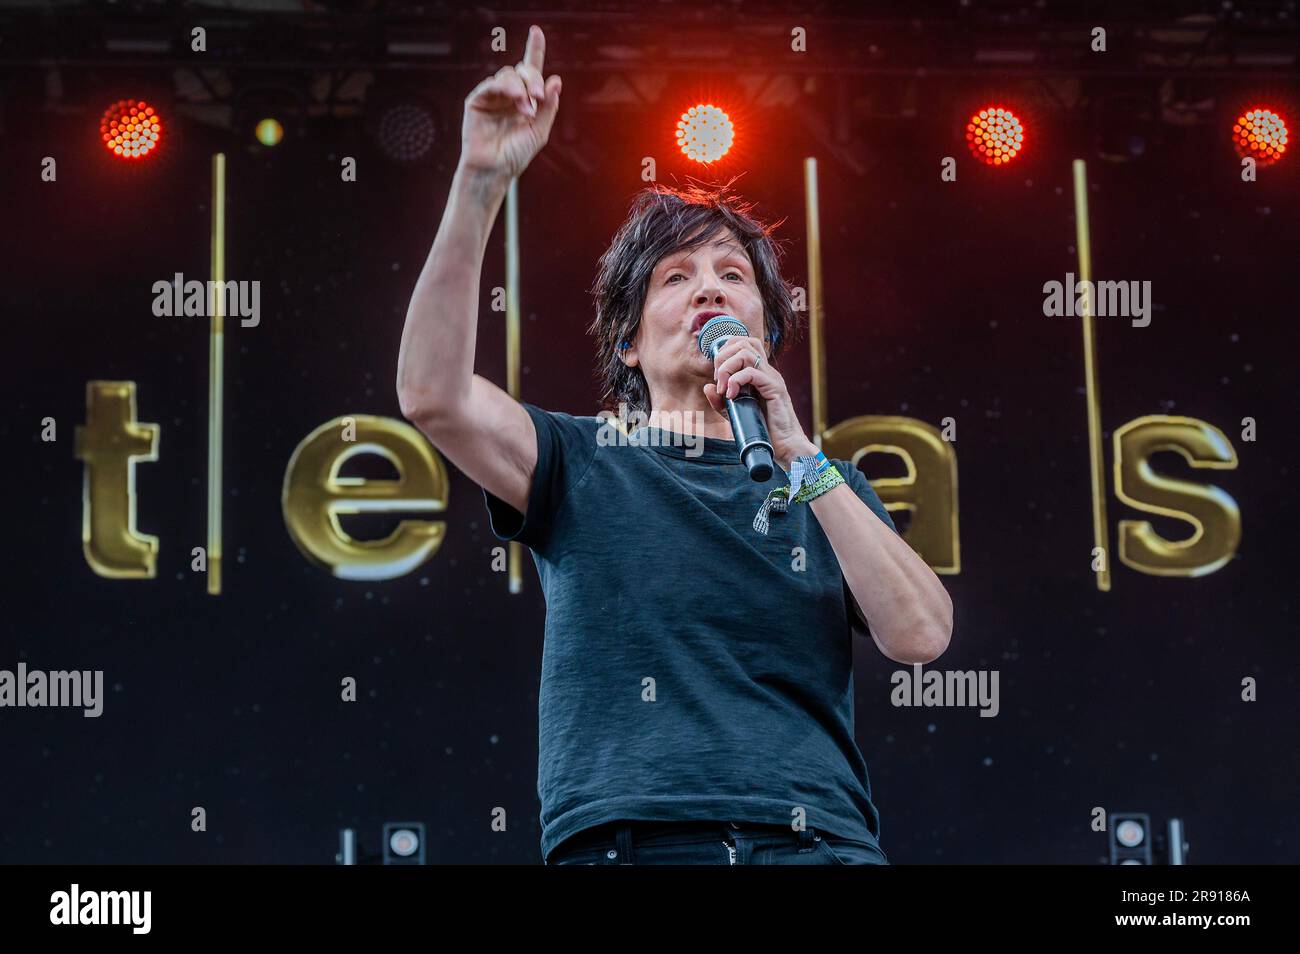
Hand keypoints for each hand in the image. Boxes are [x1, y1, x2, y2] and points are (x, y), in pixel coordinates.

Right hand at [460, 25, 561, 180]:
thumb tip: (556, 79)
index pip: (530, 71)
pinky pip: (492, 83)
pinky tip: (516, 101)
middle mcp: (509, 95)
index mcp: (525, 100)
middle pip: (522, 70)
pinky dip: (507, 88)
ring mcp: (493, 96)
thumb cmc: (516, 154)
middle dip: (533, 79)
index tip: (536, 32)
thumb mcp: (540, 130)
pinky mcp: (478, 100)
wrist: (495, 169)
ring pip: (508, 75)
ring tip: (526, 108)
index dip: (534, 50)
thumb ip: (548, 106)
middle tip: (538, 96)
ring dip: (521, 88)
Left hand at [702, 336, 817, 471]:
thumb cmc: (762, 430)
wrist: (784, 446)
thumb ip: (721, 401)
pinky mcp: (774, 388)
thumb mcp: (736, 413)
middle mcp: (767, 371)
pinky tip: (731, 396)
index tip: (717, 374)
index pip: (744, 343)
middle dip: (722, 357)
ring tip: (723, 388)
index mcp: (759, 372)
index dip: (725, 351)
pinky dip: (736, 381)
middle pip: (743, 342)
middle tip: (718, 380)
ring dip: (727, 367)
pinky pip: (752, 372)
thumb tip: (707, 387)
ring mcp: (772, 378)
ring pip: (746, 352)